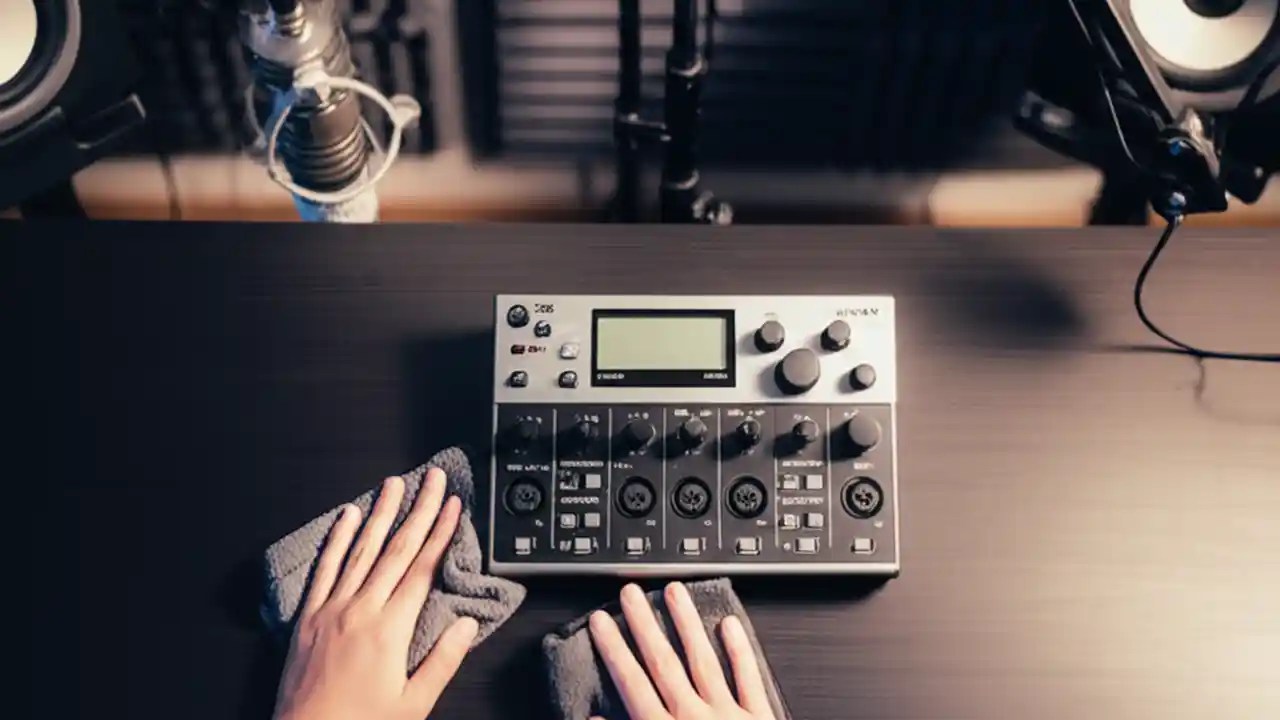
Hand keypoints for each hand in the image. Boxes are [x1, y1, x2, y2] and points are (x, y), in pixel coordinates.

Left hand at [273, 471, 474, 719]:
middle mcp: (360, 610)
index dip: (440, 532)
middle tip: (432, 479)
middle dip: (418, 509)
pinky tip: (346, 517)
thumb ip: (442, 661)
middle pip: (396, 549)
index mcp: (390, 629)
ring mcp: (331, 610)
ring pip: (362, 550)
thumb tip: (467, 625)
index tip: (453, 505)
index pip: (422, 568)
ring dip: (380, 513)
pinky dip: (337, 540)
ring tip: (394, 484)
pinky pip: (325, 569)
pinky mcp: (307, 618)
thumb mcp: (413, 704)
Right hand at [589, 582, 774, 719]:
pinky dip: (739, 651)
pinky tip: (729, 625)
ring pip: (702, 661)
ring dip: (686, 625)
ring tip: (675, 593)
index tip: (602, 623)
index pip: (632, 684)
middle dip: (644, 626)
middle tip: (632, 594)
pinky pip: (748, 679)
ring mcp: (728, 716)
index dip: (614, 650)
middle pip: (663, 664)